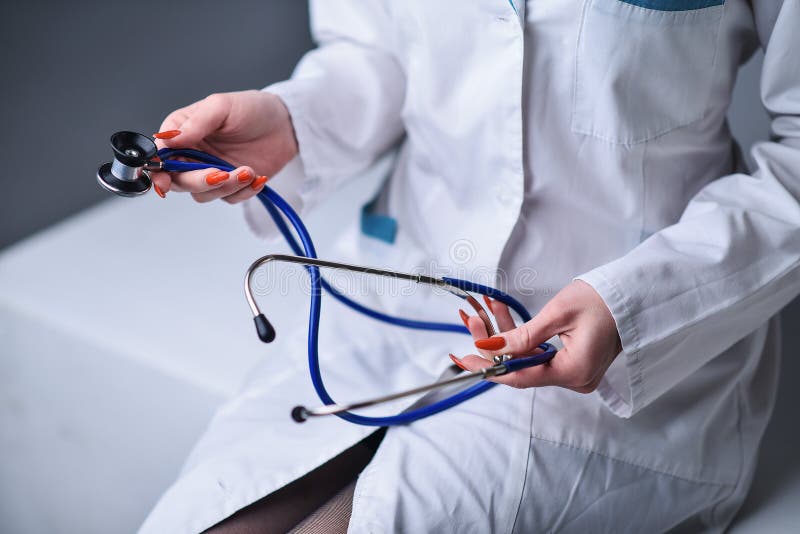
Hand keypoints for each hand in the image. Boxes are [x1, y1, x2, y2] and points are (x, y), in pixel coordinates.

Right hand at [150, 90, 297, 202]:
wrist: (286, 124)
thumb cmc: (252, 109)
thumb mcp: (222, 106)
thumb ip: (196, 123)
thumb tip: (168, 139)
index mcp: (182, 133)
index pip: (160, 156)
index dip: (158, 170)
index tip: (164, 179)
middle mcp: (192, 155)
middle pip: (179, 181)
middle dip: (199, 181)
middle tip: (221, 173)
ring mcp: (211, 171)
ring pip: (203, 194)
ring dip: (225, 187)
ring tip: (248, 170)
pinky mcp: (232, 185)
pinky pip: (229, 199)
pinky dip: (243, 192)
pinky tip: (257, 178)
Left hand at [453, 280, 621, 392]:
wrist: (635, 295)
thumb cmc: (602, 299)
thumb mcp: (557, 314)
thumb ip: (521, 336)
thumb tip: (488, 348)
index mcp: (573, 371)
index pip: (520, 377)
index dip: (487, 368)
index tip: (461, 359)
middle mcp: (575, 379)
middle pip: (521, 368)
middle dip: (492, 344)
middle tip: (470, 319)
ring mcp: (576, 373)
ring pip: (528, 360)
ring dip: (504, 337)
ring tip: (481, 311)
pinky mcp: (575, 363)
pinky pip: (540, 355)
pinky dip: (521, 339)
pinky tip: (501, 318)